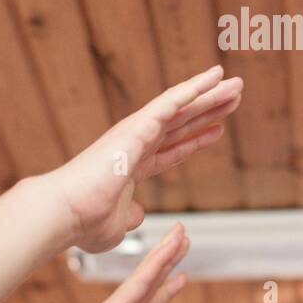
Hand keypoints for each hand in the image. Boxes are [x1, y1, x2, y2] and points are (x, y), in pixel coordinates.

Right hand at [49, 66, 242, 251]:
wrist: (67, 213)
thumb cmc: (84, 222)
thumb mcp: (118, 224)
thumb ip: (130, 216)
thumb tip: (137, 215)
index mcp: (133, 165)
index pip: (173, 148)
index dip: (196, 139)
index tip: (218, 130)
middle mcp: (135, 143)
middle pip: (182, 122)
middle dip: (209, 109)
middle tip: (234, 96)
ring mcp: (136, 132)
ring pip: (181, 107)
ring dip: (209, 94)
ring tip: (235, 83)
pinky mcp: (137, 126)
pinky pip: (171, 102)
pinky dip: (193, 88)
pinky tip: (214, 78)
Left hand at [53, 224, 188, 302]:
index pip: (143, 278)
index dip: (161, 257)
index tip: (177, 236)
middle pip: (148, 272)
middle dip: (165, 250)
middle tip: (182, 228)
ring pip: (152, 283)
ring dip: (168, 263)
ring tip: (183, 246)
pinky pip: (154, 301)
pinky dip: (167, 288)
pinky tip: (179, 280)